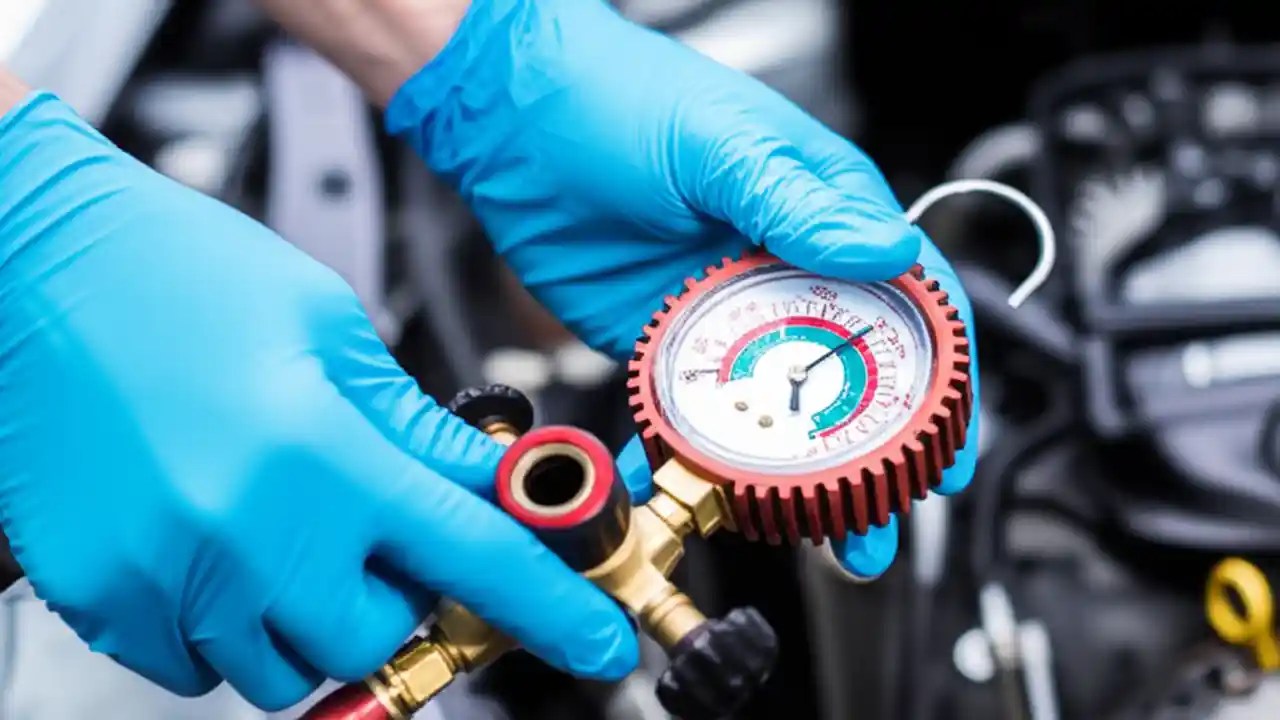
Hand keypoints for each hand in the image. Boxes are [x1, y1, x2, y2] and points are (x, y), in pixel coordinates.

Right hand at [0, 92, 635, 710]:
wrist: (36, 259)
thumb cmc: (177, 271)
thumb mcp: (328, 329)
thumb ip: (413, 424)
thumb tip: (485, 480)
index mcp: (321, 452)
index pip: (473, 557)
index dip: (549, 609)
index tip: (593, 641)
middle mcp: (245, 530)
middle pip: (373, 635)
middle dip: (395, 598)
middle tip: (373, 534)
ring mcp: (165, 574)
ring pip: (282, 664)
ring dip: (308, 614)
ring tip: (285, 528)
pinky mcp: (102, 593)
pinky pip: (192, 662)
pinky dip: (226, 623)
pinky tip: (219, 544)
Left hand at [386, 0, 978, 578]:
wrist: (511, 119)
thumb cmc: (621, 98)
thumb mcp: (720, 142)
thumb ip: (796, 203)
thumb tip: (883, 251)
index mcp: (822, 212)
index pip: (907, 301)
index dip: (938, 378)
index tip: (946, 446)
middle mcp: (783, 272)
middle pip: (852, 376)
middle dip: (875, 455)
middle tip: (882, 521)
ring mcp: (725, 314)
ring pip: (778, 409)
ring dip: (798, 476)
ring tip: (816, 537)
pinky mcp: (665, 344)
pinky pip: (693, 415)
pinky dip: (697, 460)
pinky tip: (705, 497)